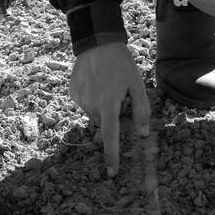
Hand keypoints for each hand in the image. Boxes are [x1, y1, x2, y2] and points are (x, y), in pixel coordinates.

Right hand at [70, 42, 150, 177]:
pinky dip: (92, 99)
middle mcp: (91, 105)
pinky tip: (96, 83)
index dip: (112, 156)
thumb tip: (142, 133)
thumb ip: (141, 110)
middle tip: (120, 97)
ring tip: (107, 86)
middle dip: (113, 117)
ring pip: (95, 114)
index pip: (110, 137)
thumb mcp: (137, 85)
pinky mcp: (72, 93)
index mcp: (109, 104)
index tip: (112, 173)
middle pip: (104, 123)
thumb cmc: (121, 63)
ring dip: (102, 107)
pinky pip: (85, 104)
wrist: (96, 42)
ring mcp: (79, 99)